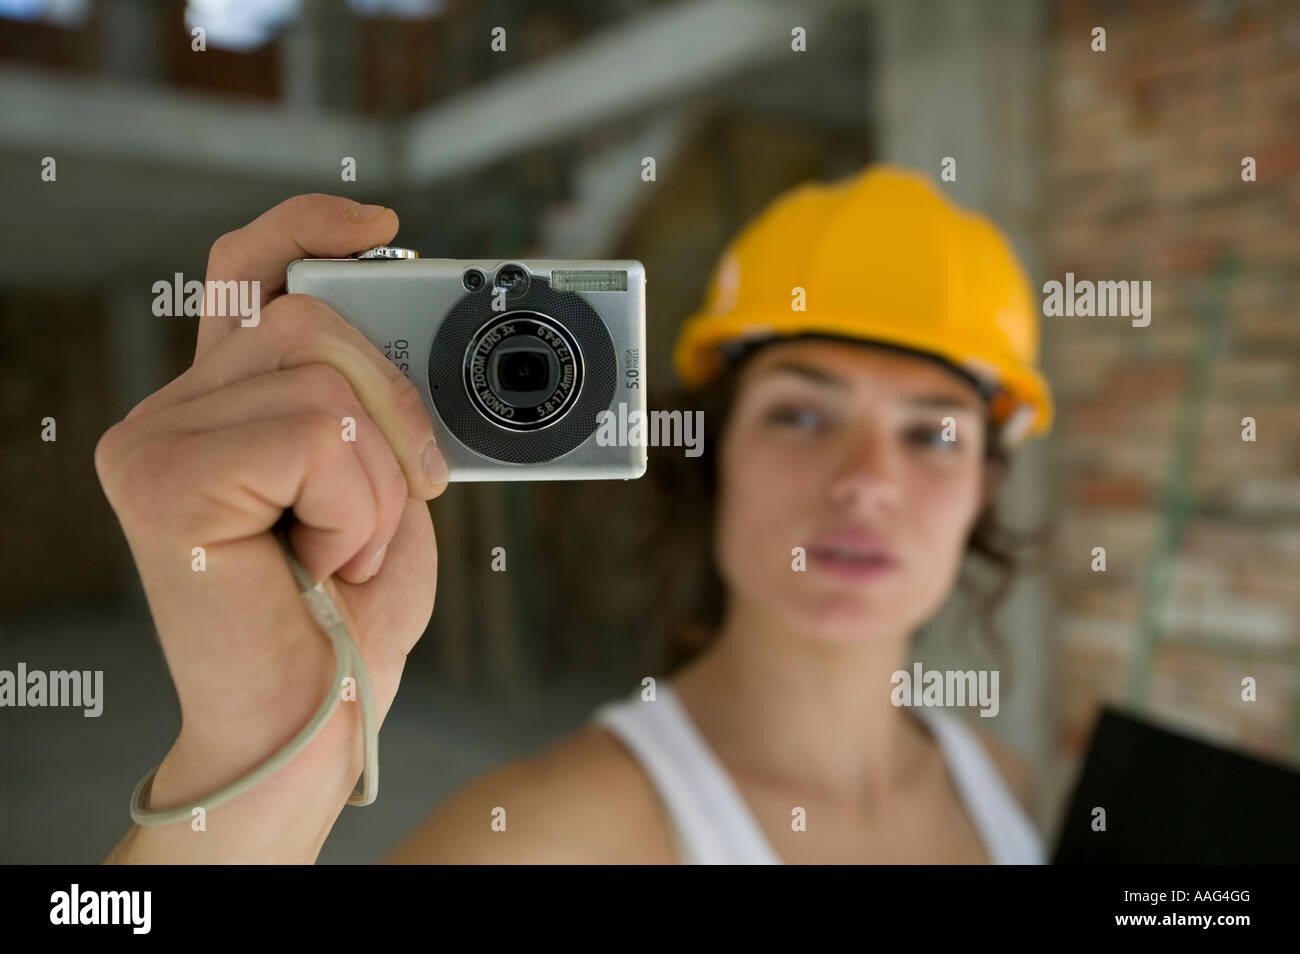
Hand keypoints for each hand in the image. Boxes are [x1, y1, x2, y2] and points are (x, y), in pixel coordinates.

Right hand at [95, 195, 447, 838]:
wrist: (316, 724)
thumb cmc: (350, 615)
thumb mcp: (387, 487)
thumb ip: (374, 403)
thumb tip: (415, 320)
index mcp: (229, 405)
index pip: (248, 272)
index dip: (308, 226)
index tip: (383, 226)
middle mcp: (177, 412)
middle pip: (316, 317)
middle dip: (397, 411)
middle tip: (405, 499)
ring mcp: (156, 442)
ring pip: (328, 382)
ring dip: (380, 484)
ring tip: (341, 551)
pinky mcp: (162, 481)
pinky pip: (320, 438)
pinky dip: (359, 510)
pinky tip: (321, 563)